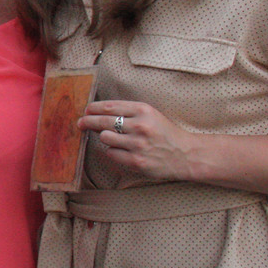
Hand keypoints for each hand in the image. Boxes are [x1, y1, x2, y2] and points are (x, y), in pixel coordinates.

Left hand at [79, 100, 201, 180]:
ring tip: (114, 139)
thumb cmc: (164, 132)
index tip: (86, 110)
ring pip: (105, 138)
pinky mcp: (136, 161)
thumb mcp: (150, 114)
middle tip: (80, 123)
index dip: (93, 108)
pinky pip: (111, 153)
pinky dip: (113, 152)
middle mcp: (140, 126)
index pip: (109, 107)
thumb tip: (96, 112)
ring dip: (105, 138)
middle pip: (102, 121)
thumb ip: (127, 112)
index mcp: (143, 110)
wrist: (186, 154)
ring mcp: (137, 144)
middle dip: (87, 121)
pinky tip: (123, 151)